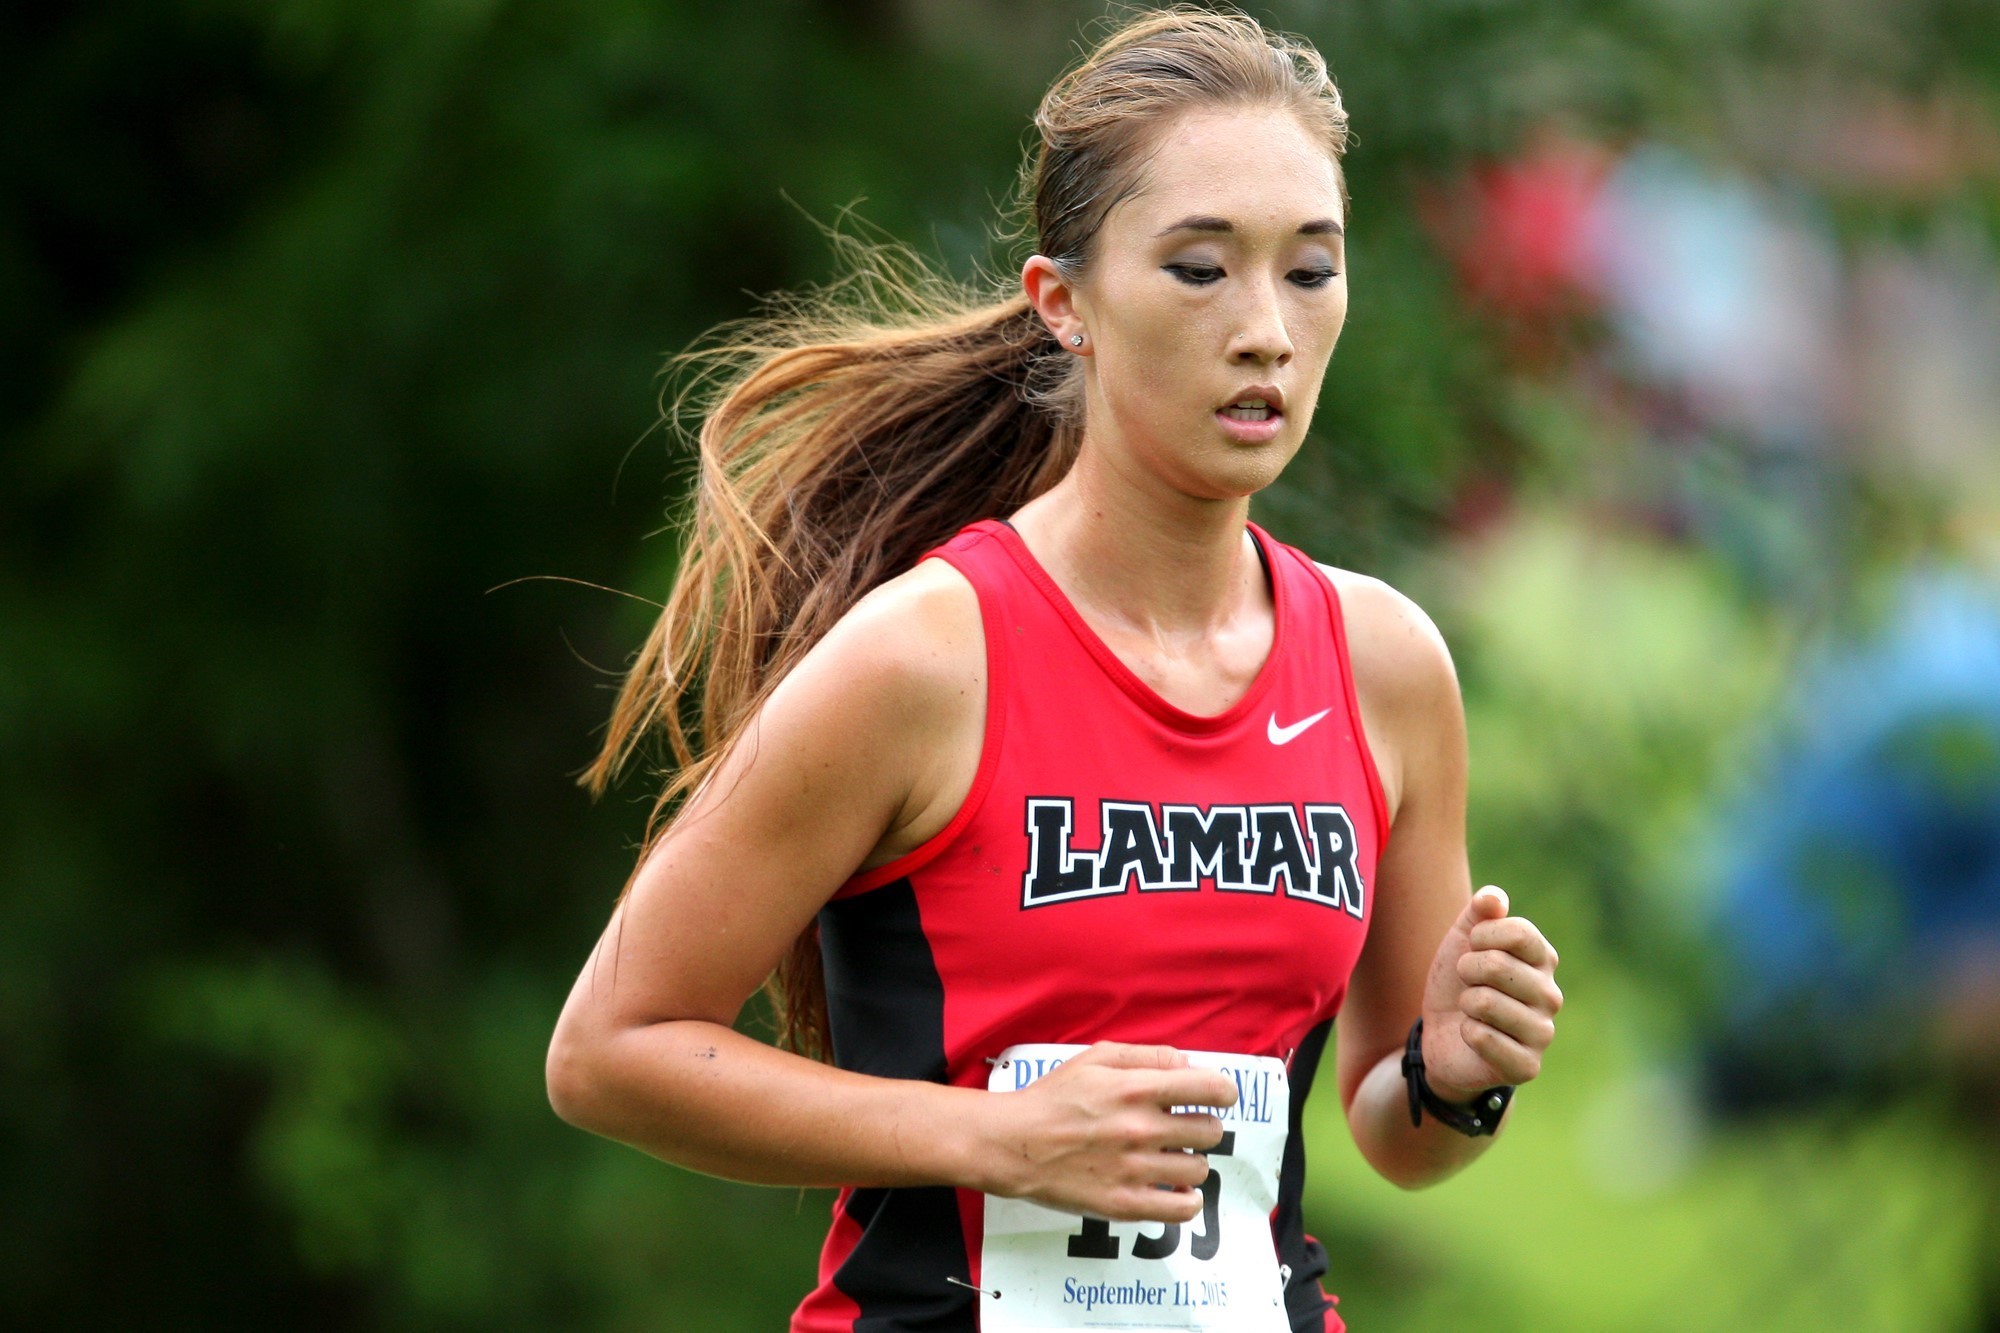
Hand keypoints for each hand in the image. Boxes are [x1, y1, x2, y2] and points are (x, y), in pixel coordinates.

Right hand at [972, 1041, 1238, 1223]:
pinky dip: (1187, 1200)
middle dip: (1202, 1125)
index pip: (1212, 1089)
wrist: (1014, 1143)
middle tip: (1182, 1127)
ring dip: (1190, 1161)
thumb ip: (1148, 1056)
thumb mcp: (1096, 1058)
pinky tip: (1176, 1189)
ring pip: (1199, 1169)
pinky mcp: (1124, 1203)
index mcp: (1137, 1088)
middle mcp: (1141, 1128)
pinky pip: (1182, 1209)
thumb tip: (1189, 1065)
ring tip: (1169, 1157)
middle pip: (1211, 1131)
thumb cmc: (1053, 1097)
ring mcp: (1134, 1169)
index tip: (1217, 1097)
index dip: (1224, 1092)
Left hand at [1420, 885, 1562, 1103]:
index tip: (1471, 947)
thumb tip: (1494, 897)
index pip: (1519, 932)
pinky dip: (1466, 1033)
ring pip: (1485, 1002)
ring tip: (1472, 1010)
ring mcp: (1543, 1032)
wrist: (1442, 1034)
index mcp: (1543, 960)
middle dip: (1466, 971)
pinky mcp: (1527, 1066)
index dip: (1481, 936)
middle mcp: (1551, 995)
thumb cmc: (1459, 983)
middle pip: (1497, 965)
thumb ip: (1479, 913)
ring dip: (1465, 1004)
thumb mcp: (1463, 940)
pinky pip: (1482, 1037)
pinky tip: (1474, 1036)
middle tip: (1467, 983)